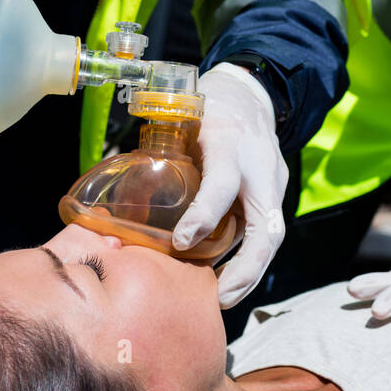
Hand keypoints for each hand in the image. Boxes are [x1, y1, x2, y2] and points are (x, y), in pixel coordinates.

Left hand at [172, 63, 288, 307]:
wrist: (248, 92)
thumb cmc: (203, 106)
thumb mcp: (178, 118)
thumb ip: (158, 154)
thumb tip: (114, 204)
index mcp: (228, 141)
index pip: (221, 183)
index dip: (203, 215)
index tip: (181, 243)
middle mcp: (259, 164)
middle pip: (267, 225)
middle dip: (246, 268)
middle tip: (221, 297)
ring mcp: (274, 179)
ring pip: (271, 235)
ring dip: (250, 271)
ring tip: (223, 297)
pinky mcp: (276, 191)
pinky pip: (265, 229)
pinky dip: (249, 258)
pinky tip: (229, 277)